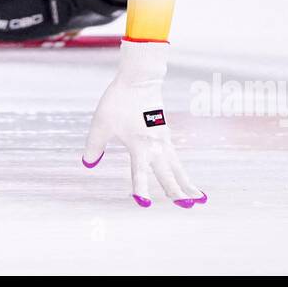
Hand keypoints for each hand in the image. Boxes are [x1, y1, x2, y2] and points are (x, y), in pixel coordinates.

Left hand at [82, 42, 205, 207]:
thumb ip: (94, 146)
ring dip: (187, 183)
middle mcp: (155, 146)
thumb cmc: (119, 101)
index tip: (144, 204)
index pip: (139, 173)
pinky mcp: (165, 133)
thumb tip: (88, 164)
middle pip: (167, 173)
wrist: (140, 79)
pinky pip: (175, 157)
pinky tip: (184, 177)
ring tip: (199, 198)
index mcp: (138, 146)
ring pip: (177, 167)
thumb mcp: (101, 124)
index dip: (141, 189)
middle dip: (177, 191)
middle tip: (188, 207)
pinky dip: (181, 170)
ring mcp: (164, 139)